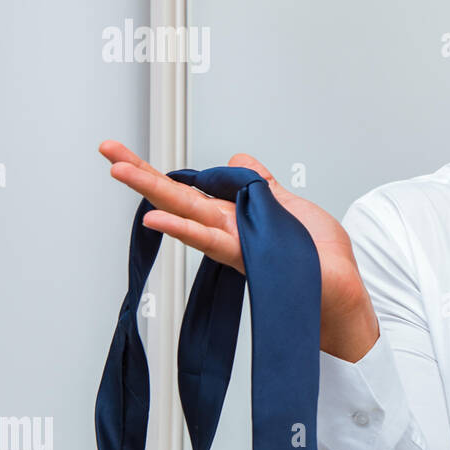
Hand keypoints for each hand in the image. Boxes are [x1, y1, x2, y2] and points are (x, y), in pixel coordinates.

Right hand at [98, 140, 379, 359]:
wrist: (343, 298)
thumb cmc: (323, 260)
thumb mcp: (295, 208)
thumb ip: (263, 186)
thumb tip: (240, 158)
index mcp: (239, 215)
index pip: (194, 187)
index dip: (166, 170)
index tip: (129, 153)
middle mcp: (230, 230)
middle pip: (179, 197)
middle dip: (142, 174)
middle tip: (107, 151)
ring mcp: (236, 245)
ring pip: (187, 214)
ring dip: (152, 192)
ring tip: (118, 171)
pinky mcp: (249, 259)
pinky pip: (212, 241)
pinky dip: (184, 229)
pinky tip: (157, 219)